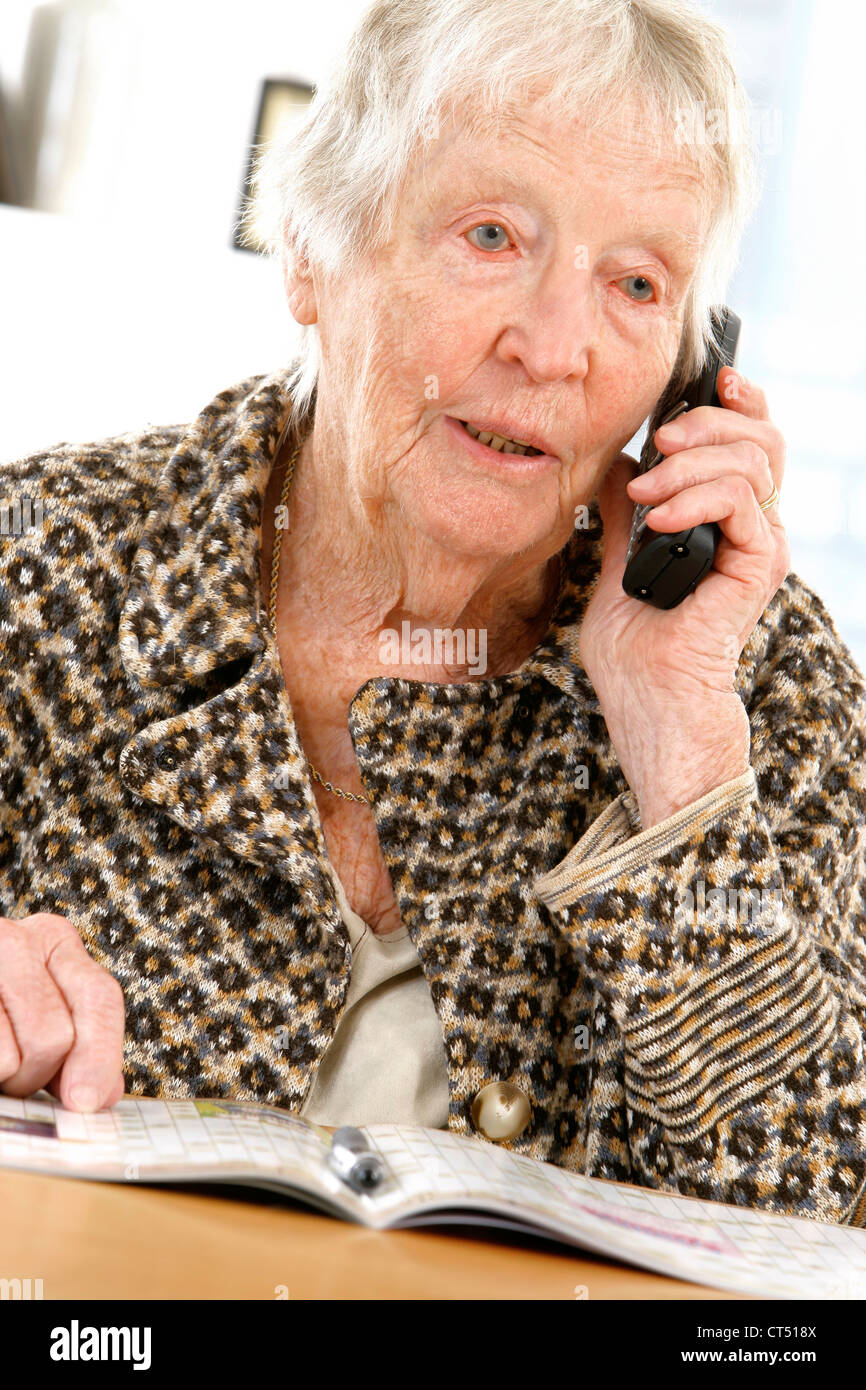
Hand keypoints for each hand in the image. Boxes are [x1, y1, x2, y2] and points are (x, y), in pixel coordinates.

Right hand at [0, 913, 125, 1109]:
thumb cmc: (3, 1008)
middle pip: (54, 1036)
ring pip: (9, 1057)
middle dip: (36, 1075)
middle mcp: (13, 940)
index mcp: (54, 941)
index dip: (99, 1055)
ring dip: (3, 1079)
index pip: (98, 997)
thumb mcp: (42, 1011)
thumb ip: (80, 1046)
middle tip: (16, 1076)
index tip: (86, 1100)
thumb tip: (103, 1094)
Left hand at [579, 367, 788, 827]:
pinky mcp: (761, 564)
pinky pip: (740, 499)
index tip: (706, 381)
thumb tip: (617, 468)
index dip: (735, 403)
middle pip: (759, 437)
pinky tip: (657, 518)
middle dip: (706, 421)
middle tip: (659, 439)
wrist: (648, 699)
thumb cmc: (633, 652)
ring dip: (691, 461)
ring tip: (646, 494)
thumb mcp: (615, 566)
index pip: (748, 442)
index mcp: (724, 522)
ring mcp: (760, 544)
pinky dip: (694, 497)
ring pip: (753, 459)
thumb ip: (622, 518)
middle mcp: (751, 528)